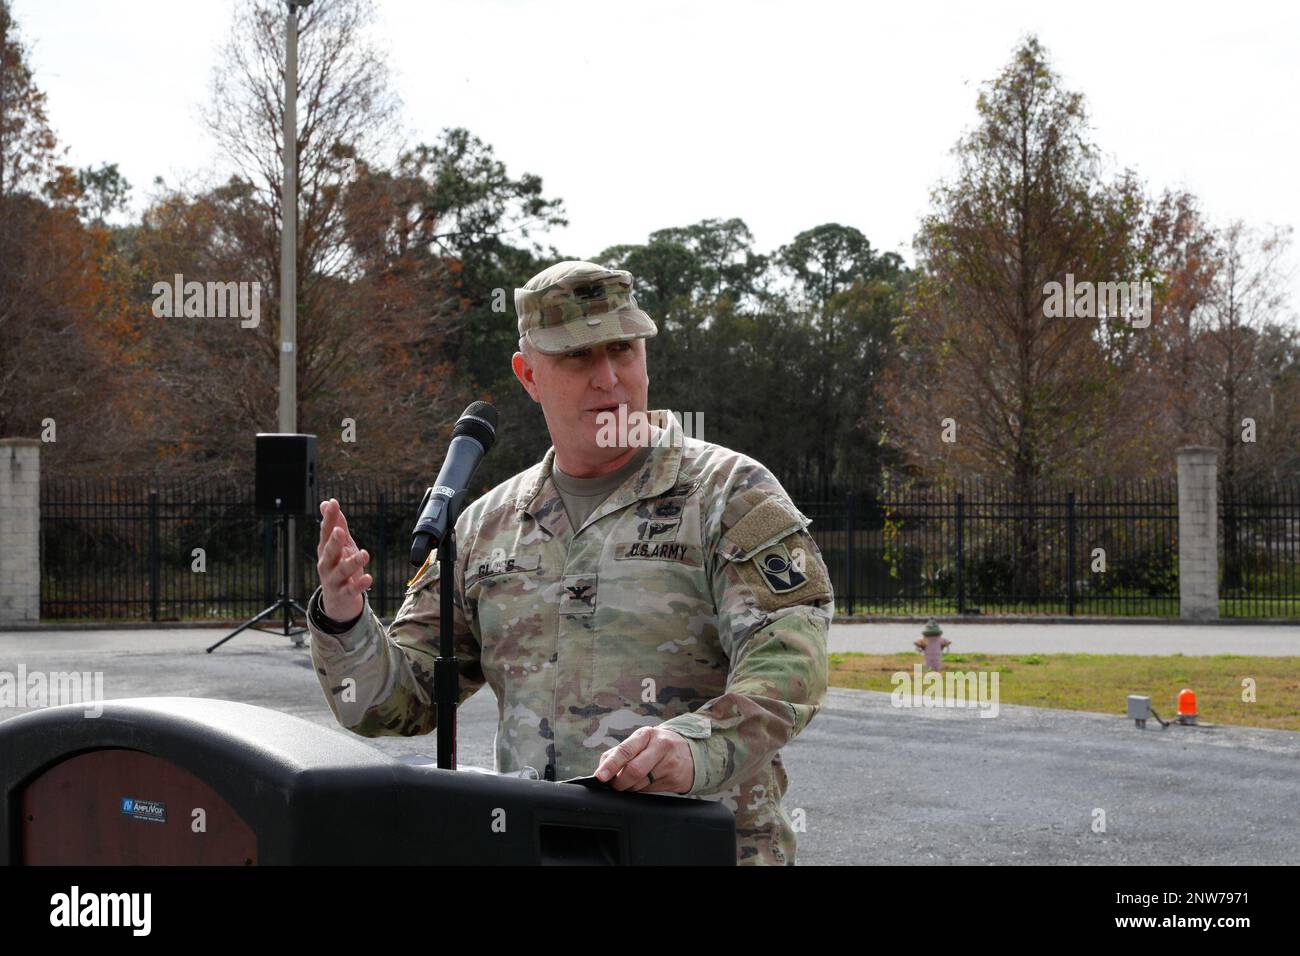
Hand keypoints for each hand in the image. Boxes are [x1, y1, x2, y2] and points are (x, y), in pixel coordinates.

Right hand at [316, 498, 371, 621]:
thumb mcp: (340, 546)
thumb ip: (336, 525)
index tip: (334, 503)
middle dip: (334, 541)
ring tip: (364, 553)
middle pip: (329, 551)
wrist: (337, 602)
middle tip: (339, 531)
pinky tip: (369, 578)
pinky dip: (360, 585)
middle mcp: (327, 564)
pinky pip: (352, 590)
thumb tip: (327, 502)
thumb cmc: (338, 567)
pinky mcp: (345, 594)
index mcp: (326, 550)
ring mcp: (335, 580)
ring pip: (342, 570)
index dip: (329, 518)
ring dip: (353, 562)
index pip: (326, 532)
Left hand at [595, 726, 694, 793]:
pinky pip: (649, 792)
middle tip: (615, 784)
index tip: (600, 776)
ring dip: (630, 787)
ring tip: (633, 780)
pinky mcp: (675, 780)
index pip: (625, 750)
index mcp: (646, 734)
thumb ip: (619, 752)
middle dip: (619, 782)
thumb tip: (601, 769)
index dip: (611, 765)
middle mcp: (660, 746)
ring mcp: (669, 764)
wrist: (691, 752)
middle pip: (633, 771)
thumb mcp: (641, 741)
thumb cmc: (657, 746)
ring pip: (640, 785)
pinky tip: (647, 782)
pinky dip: (642, 790)